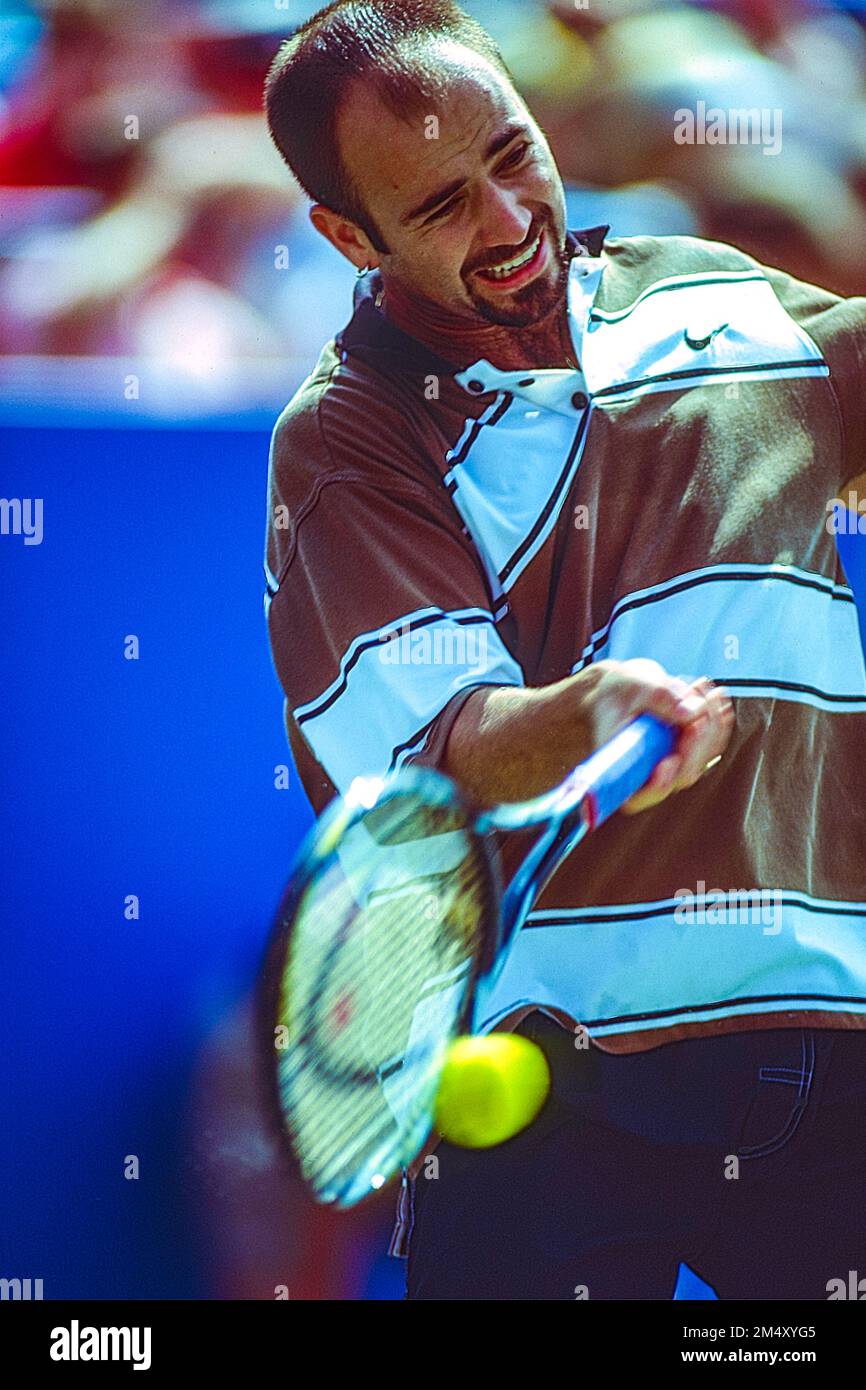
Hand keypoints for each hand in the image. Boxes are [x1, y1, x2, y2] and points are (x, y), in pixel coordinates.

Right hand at [580, 659, 733, 814]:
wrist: (625, 690)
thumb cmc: (619, 693)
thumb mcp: (632, 686)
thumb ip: (658, 697)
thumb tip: (690, 713)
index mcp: (621, 769)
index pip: (639, 794)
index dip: (658, 785)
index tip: (670, 760)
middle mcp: (649, 775)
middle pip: (681, 775)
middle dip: (696, 741)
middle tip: (698, 707)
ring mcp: (673, 767)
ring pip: (703, 758)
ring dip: (710, 721)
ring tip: (699, 687)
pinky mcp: (690, 755)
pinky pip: (713, 744)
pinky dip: (717, 718)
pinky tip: (712, 696)